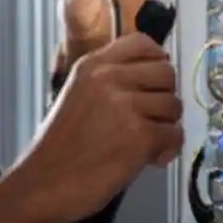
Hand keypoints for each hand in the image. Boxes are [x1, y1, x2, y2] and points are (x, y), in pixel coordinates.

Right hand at [16, 33, 181, 222]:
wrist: (47, 180)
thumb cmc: (60, 145)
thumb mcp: (76, 94)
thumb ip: (107, 81)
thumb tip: (148, 78)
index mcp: (91, 65)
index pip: (141, 42)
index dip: (155, 60)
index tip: (151, 81)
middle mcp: (109, 78)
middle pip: (166, 72)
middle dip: (164, 96)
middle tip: (148, 116)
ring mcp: (125, 105)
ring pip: (174, 105)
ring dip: (165, 126)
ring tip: (143, 141)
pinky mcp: (140, 134)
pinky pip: (176, 135)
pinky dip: (166, 150)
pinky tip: (147, 158)